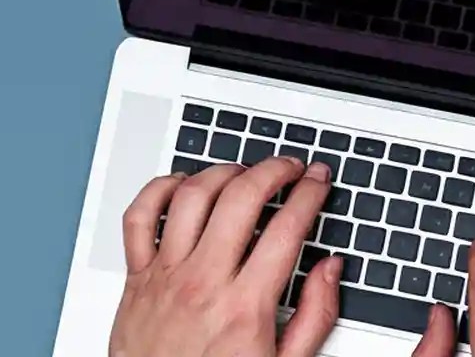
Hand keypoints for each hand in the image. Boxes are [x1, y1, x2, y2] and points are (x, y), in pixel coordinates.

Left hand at [108, 157, 451, 356]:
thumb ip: (316, 314)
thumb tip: (330, 268)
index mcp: (245, 306)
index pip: (287, 227)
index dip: (311, 193)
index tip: (319, 181)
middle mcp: (203, 283)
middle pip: (241, 197)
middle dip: (274, 170)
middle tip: (290, 168)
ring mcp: (165, 276)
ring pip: (191, 196)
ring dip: (224, 172)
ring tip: (245, 172)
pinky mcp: (136, 279)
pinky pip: (139, 218)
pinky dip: (161, 190)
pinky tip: (185, 186)